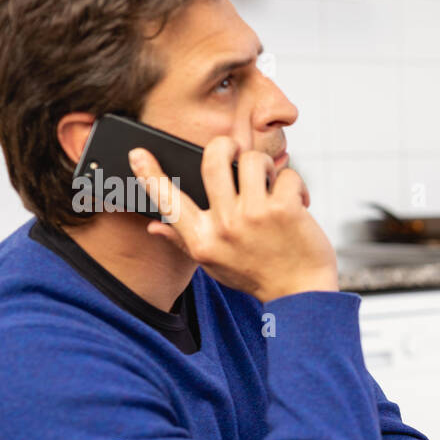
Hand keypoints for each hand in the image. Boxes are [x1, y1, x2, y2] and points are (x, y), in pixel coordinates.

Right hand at [130, 137, 338, 302]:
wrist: (301, 295)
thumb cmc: (257, 276)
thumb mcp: (214, 264)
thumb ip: (184, 241)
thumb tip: (154, 225)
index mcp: (202, 239)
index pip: (169, 202)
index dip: (150, 175)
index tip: (138, 154)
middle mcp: (224, 225)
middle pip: (212, 160)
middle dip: (225, 145)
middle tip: (234, 150)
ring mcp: (254, 215)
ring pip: (252, 160)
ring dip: (264, 165)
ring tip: (272, 182)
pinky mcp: (285, 210)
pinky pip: (287, 175)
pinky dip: (295, 185)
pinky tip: (299, 202)